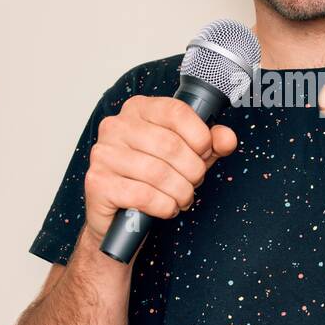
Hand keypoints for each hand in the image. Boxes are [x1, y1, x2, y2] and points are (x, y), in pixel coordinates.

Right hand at [83, 96, 237, 242]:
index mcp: (138, 109)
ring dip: (181, 191)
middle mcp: (116, 126)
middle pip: (170, 145)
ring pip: (158, 173)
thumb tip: (227, 138)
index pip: (176, 111)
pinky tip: (166, 207)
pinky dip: (164, 206)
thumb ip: (210, 144)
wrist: (117, 215)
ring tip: (183, 198)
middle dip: (193, 170)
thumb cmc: (151, 179)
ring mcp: (103, 153)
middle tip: (195, 182)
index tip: (205, 153)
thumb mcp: (187, 155)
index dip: (200, 136)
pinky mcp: (97, 182)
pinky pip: (144, 195)